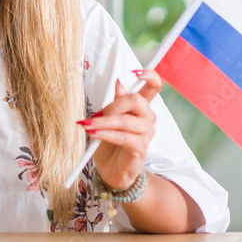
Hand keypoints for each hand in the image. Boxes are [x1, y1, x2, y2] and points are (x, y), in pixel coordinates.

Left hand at [78, 69, 163, 191]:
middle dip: (113, 105)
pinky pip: (122, 137)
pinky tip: (93, 135)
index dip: (150, 76)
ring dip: (103, 122)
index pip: (154, 86)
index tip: (136, 71)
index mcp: (140, 107)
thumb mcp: (108, 119)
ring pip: (125, 120)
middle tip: (96, 114)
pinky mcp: (140, 148)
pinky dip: (105, 134)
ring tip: (87, 126)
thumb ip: (116, 102)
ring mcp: (146, 134)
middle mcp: (147, 118)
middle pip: (137, 100)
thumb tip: (120, 82)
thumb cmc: (110, 143)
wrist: (111, 170)